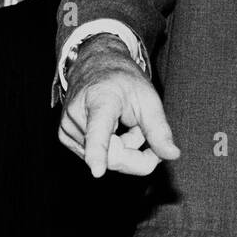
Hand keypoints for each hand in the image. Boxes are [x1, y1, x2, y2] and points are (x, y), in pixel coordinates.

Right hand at [58, 34, 179, 177]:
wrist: (96, 65)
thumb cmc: (123, 81)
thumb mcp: (148, 98)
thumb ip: (159, 129)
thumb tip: (172, 155)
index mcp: (100, 100)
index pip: (98, 130)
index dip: (98, 152)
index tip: (97, 171)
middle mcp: (77, 114)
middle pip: (113, 156)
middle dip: (136, 153)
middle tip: (144, 131)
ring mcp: (67, 127)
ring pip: (107, 159)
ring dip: (123, 147)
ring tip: (122, 121)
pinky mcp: (65, 137)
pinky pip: (97, 156)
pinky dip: (110, 147)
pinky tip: (111, 128)